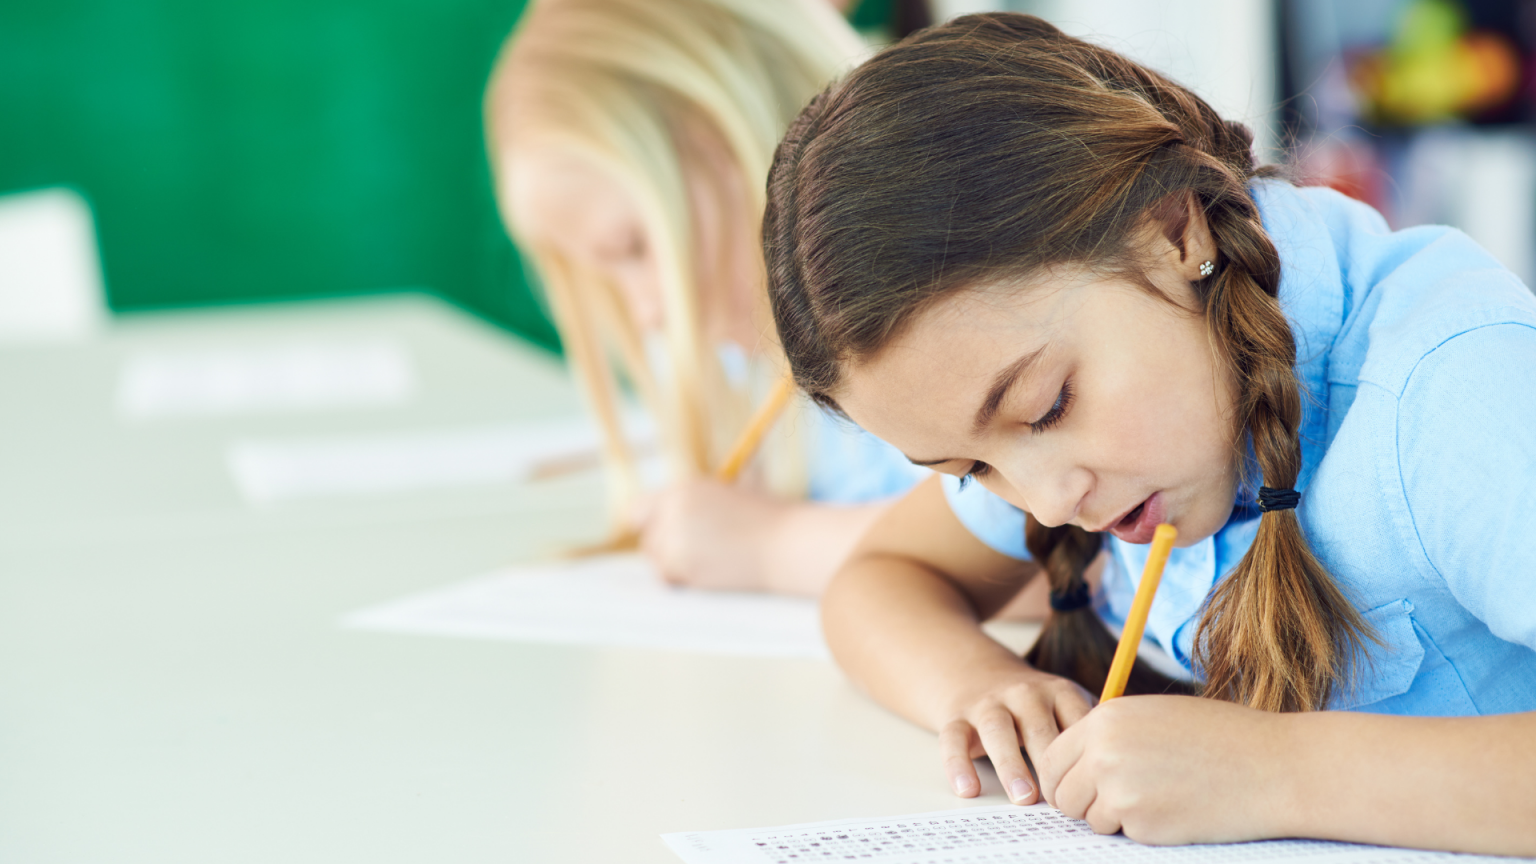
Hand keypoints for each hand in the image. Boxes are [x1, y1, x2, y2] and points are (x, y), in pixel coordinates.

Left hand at [634, 478, 786, 590]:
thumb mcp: (722, 496)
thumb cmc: (764, 519)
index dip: (648, 524)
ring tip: (706, 559)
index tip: (660, 535)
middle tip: (694, 552)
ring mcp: (677, 538)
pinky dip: (680, 579)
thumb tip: (661, 523)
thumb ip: (689, 505)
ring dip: (673, 563)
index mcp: (683, 489)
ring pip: (655, 559)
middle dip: (663, 547)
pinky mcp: (685, 565)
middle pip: (646, 538)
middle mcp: (674, 510)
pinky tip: (706, 571)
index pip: (639, 509)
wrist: (785, 542)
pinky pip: (667, 577)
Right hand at [938, 661, 1094, 805]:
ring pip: (996, 730)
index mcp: (1057, 691)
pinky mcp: (956, 716)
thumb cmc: (1033, 703)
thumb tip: (1128, 768)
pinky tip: (968, 789)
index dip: (1085, 755)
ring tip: (1023, 797)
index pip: (1075, 721)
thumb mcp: (1065, 702)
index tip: (1096, 786)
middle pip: (1038, 726)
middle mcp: (1023, 692)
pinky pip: (952, 739)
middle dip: (1050, 763)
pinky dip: (958, 764)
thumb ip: (1090, 728)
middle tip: (1063, 801)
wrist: (974, 672)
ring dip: (1011, 764)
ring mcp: (988, 703)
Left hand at [1037, 695, 1290, 844]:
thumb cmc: (1222, 737)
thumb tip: (1077, 762)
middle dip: (1080, 803)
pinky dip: (1144, 830)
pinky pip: (1124, 835)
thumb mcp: (1155, 716)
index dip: (1060, 778)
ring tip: (1158, 798)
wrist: (1274, 767)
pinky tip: (1177, 810)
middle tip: (1113, 803)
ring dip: (1114, 818)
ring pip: (1089, 819)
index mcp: (1105, 720)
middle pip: (1061, 795)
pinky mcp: (1142, 826)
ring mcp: (1119, 791)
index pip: (1051, 758)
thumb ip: (1111, 735)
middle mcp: (1103, 753)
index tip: (1074, 788)